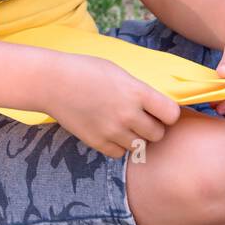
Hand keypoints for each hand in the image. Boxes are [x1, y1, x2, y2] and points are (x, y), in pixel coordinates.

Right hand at [45, 54, 181, 159]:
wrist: (53, 82)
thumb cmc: (86, 70)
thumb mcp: (120, 73)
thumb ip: (139, 91)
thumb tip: (156, 106)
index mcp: (137, 92)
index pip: (171, 114)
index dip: (168, 114)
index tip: (160, 110)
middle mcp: (128, 114)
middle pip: (158, 134)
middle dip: (153, 127)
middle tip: (141, 118)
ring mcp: (112, 130)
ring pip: (139, 146)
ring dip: (136, 138)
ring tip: (123, 124)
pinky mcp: (97, 142)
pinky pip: (119, 154)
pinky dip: (118, 146)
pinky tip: (110, 132)